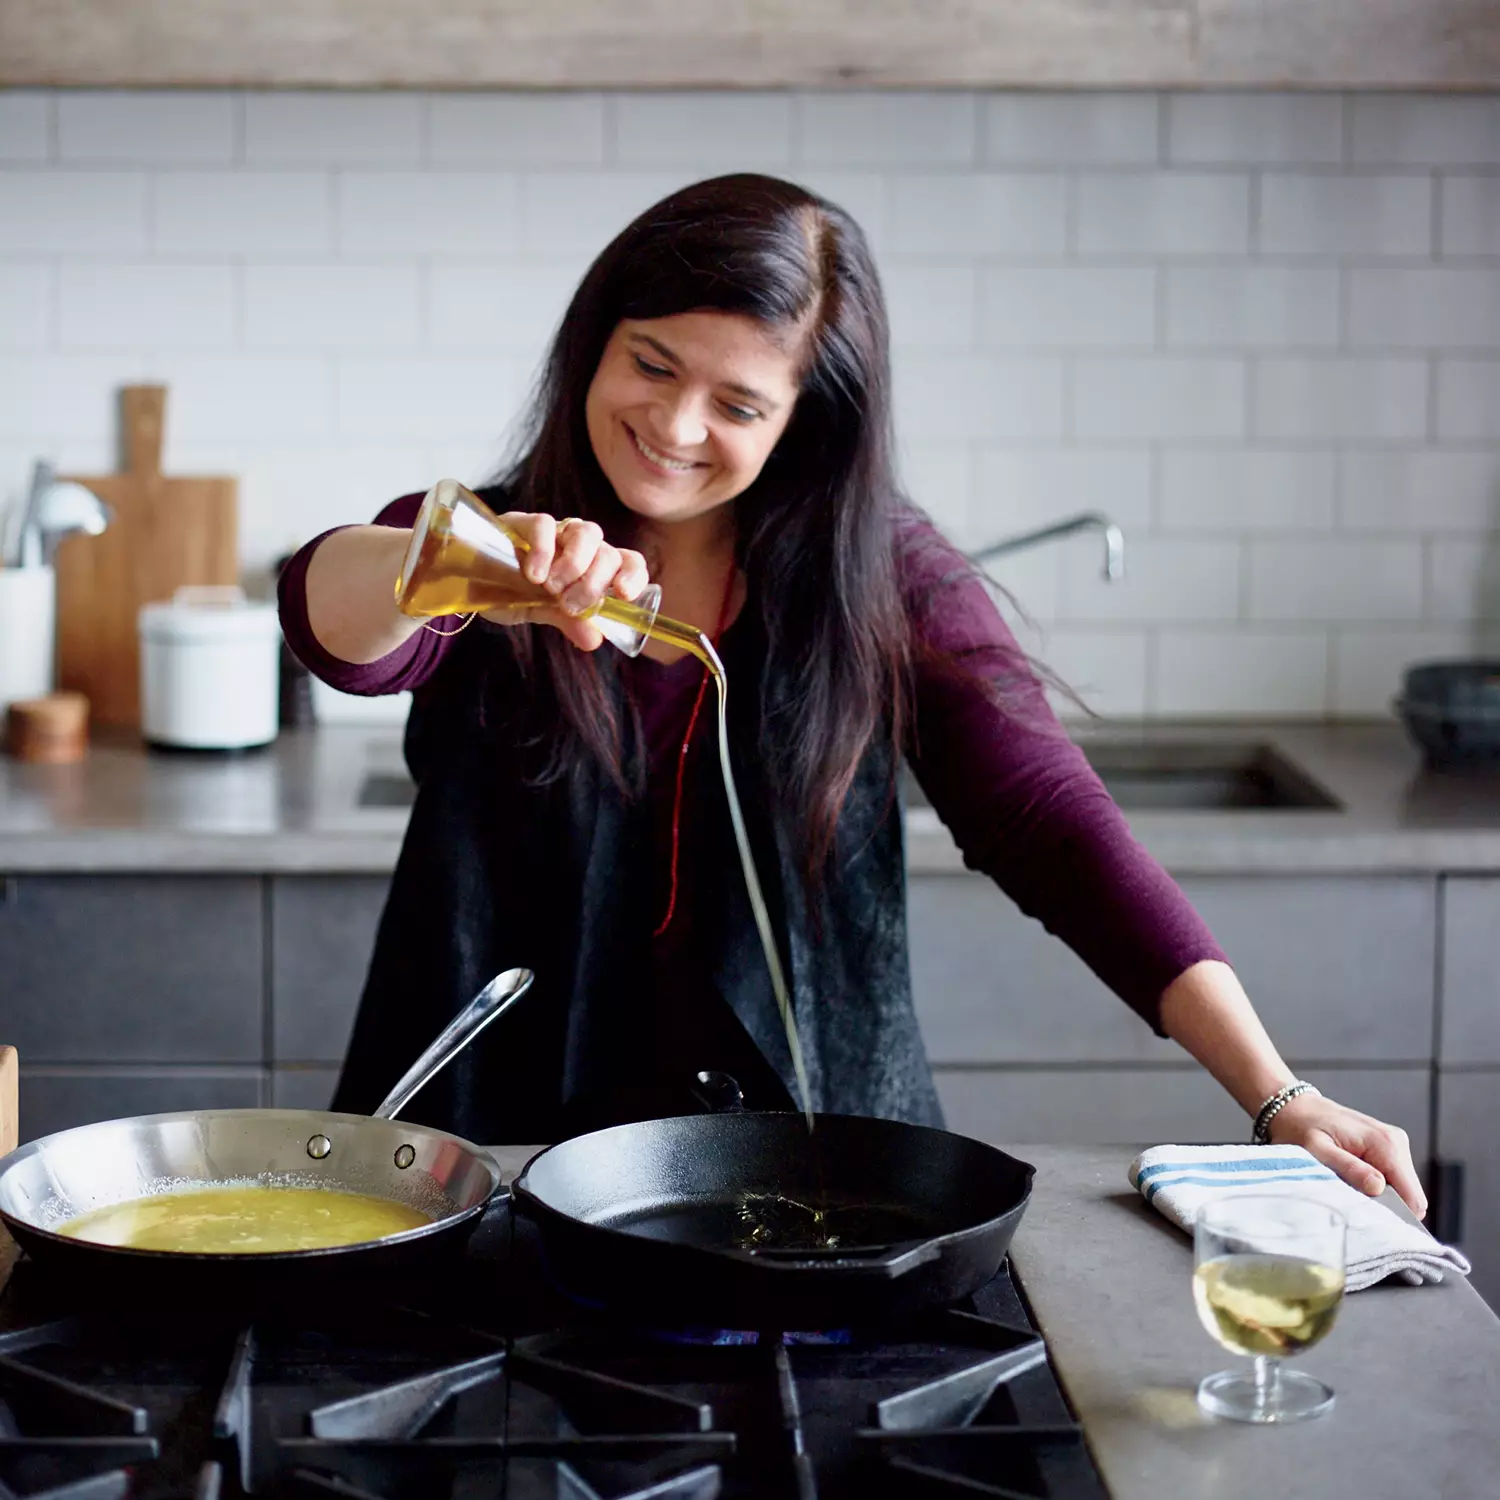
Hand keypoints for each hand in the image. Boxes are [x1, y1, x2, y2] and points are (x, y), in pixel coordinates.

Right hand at [487, 512, 650, 651]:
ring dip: (575, 564)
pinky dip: (544, 549)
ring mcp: (554, 531)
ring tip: (551, 588)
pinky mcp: (523, 522)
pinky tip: (534, 574)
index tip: (622, 594)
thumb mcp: (542, 612)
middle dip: (594, 582)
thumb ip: (568, 621)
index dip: (633, 575)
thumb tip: (595, 639)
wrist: (467, 583)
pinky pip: (544, 524)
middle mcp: (578, 545)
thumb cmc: (511, 594)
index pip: (628, 562)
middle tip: (569, 604)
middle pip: (607, 552)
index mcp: (592, 567)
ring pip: (585, 532)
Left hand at [1270, 1092, 1426, 1219]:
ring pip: (1402, 1190)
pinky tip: (1353, 1181)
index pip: (1413, 1197)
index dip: (1397, 1216)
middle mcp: (1396, 1142)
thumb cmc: (1302, 1126)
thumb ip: (1348, 1168)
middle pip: (1409, 1196)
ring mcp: (1394, 1144)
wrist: (1295, 1106)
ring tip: (1348, 1188)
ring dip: (1379, 1197)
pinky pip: (1392, 1180)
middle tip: (1353, 1203)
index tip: (1372, 1221)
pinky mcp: (1387, 1148)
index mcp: (1385, 1144)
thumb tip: (1378, 1187)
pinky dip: (1376, 1187)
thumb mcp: (1318, 1149)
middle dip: (1386, 1207)